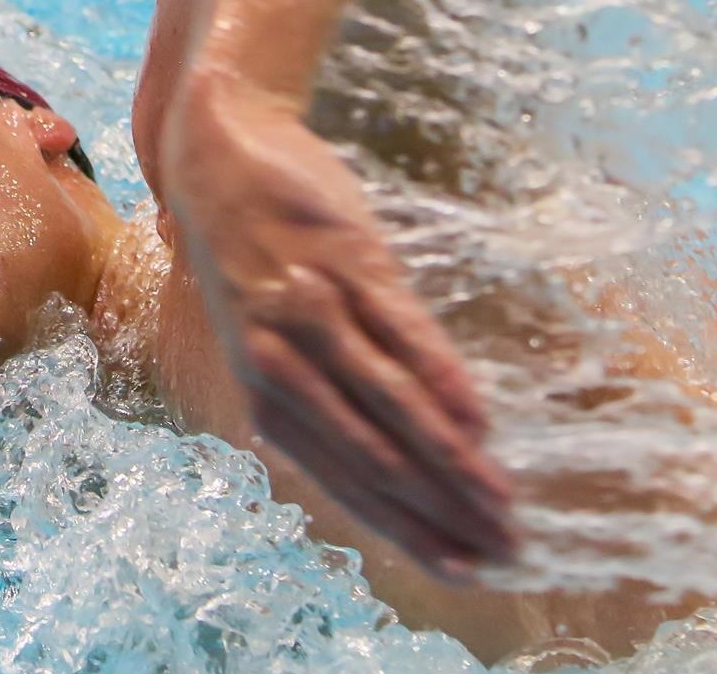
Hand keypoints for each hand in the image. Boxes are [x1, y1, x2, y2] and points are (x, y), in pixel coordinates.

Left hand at [158, 73, 514, 579]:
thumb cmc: (247, 252)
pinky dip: (440, 378)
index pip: (339, 475)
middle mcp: (281, 355)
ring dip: (448, 460)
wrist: (215, 148)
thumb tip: (378, 461)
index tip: (455, 567)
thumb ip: (312, 393)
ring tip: (500, 502)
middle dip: (436, 511)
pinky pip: (400, 328)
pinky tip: (477, 422)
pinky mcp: (346, 256)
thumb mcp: (261, 332)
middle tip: (500, 552)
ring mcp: (313, 305)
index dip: (399, 527)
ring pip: (389, 400)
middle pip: (369, 453)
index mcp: (261, 385)